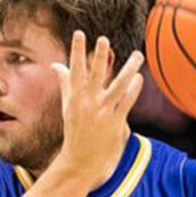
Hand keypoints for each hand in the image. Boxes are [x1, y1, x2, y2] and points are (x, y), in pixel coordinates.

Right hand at [51, 32, 143, 179]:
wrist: (79, 162)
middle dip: (98, 57)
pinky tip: (139, 78)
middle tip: (103, 39)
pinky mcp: (115, 123)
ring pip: (117, 86)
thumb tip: (56, 65)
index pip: (75, 70)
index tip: (79, 34)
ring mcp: (101, 113)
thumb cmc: (74, 132)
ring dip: (128, 70)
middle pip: (94, 76)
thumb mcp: (67, 106)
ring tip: (138, 55)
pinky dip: (133, 90)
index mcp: (74, 98)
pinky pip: (126, 102)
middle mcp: (87, 103)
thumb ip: (65, 83)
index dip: (77, 51)